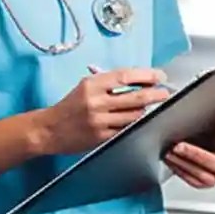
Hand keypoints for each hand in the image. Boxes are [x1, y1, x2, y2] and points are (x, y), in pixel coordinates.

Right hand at [32, 67, 170, 154]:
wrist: (49, 129)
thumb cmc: (69, 106)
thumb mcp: (85, 86)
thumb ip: (109, 82)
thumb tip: (137, 79)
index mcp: (92, 84)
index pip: (126, 76)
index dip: (146, 76)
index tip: (159, 76)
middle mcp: (96, 102)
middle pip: (135, 97)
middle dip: (155, 95)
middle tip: (164, 93)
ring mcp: (99, 121)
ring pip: (133, 115)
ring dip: (144, 110)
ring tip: (148, 106)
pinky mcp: (101, 137)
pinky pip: (125, 129)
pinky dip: (132, 124)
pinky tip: (135, 120)